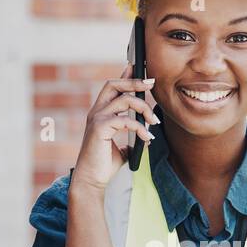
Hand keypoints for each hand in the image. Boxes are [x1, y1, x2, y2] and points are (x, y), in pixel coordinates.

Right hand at [70, 64, 159, 192]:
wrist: (92, 180)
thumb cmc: (104, 165)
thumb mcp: (122, 149)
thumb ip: (131, 139)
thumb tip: (146, 137)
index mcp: (100, 113)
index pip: (112, 87)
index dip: (126, 75)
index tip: (139, 66)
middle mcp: (96, 112)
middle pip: (114, 84)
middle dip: (135, 81)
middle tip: (152, 84)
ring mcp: (96, 119)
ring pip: (124, 100)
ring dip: (144, 108)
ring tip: (154, 122)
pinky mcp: (100, 128)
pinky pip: (125, 120)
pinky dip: (140, 128)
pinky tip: (147, 138)